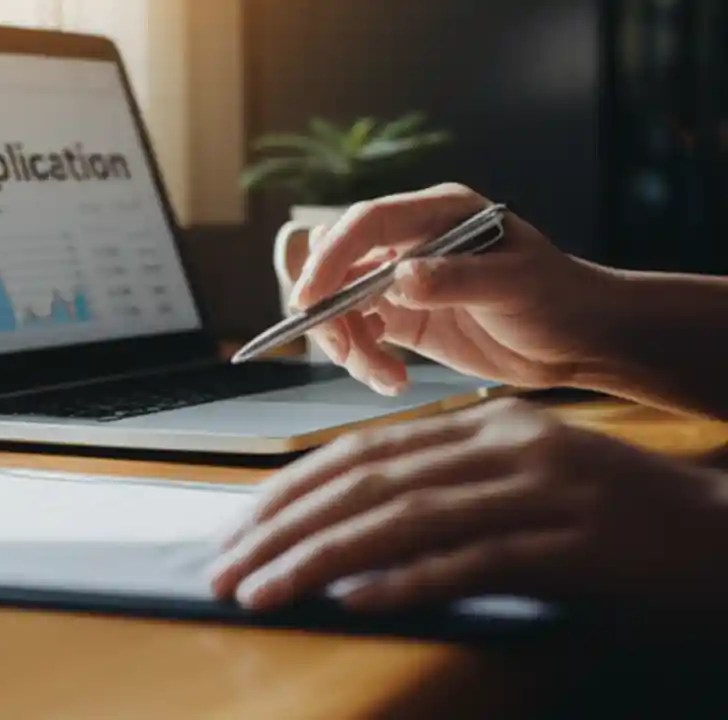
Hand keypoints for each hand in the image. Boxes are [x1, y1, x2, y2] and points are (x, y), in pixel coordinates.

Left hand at [209, 400, 727, 619]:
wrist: (726, 534)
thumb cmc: (617, 519)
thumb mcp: (524, 484)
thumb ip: (447, 492)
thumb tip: (357, 538)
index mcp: (486, 428)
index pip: (361, 453)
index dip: (290, 490)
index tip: (239, 529)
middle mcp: (504, 448)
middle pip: (366, 484)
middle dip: (283, 527)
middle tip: (226, 569)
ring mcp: (539, 492)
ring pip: (403, 520)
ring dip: (319, 558)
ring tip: (261, 592)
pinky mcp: (573, 544)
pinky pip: (474, 560)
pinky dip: (409, 579)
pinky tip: (355, 599)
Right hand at [280, 183, 615, 395]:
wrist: (579, 340)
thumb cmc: (558, 300)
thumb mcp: (514, 285)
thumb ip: (458, 279)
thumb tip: (399, 279)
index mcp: (438, 213)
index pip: (366, 222)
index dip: (331, 256)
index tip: (310, 298)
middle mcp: (411, 241)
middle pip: (337, 262)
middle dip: (329, 307)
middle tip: (347, 348)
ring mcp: (402, 280)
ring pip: (341, 304)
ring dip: (348, 344)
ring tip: (384, 376)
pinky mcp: (403, 318)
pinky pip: (359, 334)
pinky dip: (362, 360)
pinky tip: (391, 379)